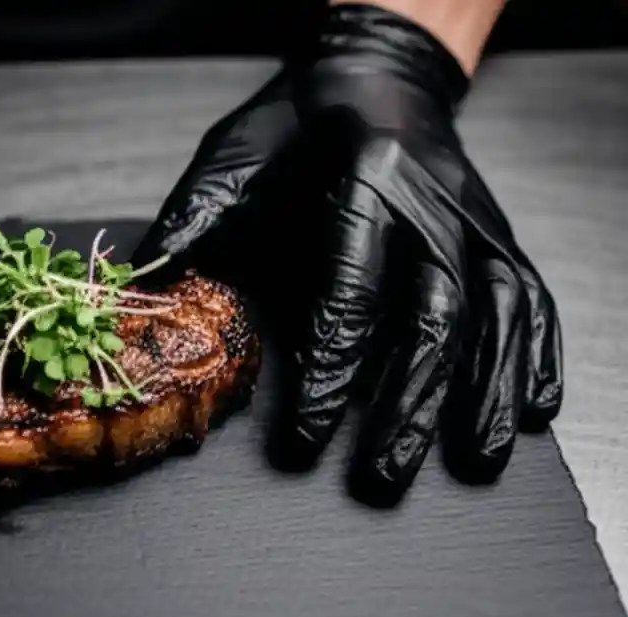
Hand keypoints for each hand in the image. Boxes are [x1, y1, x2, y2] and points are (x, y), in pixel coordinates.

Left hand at [133, 4, 561, 504]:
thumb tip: (145, 279)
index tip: (306, 435)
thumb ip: (196, 215)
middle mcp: (432, 204)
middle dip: (410, 404)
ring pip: (494, 316)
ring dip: (486, 393)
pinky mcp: (497, 234)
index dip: (330, 370)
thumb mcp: (235, 152)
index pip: (351, 291)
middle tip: (383, 475)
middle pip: (434, 317)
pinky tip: (533, 407)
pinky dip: (536, 353)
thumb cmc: (300, 120)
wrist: (376, 76)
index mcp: (364, 180)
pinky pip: (531, 297)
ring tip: (474, 460)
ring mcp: (474, 220)